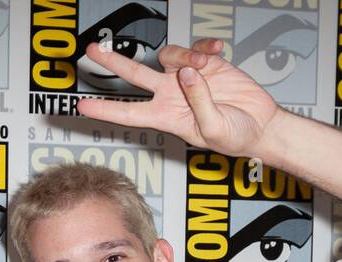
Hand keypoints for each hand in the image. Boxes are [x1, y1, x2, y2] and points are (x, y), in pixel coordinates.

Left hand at [78, 38, 280, 158]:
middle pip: (134, 75)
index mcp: (166, 117)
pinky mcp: (206, 63)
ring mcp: (187, 77)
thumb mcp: (214, 129)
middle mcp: (170, 95)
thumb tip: (188, 72)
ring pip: (169, 55)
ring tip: (205, 63)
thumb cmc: (235, 137)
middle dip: (112, 62)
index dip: (104, 110)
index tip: (81, 106)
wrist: (260, 125)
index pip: (128, 113)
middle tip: (93, 48)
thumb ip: (199, 102)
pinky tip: (217, 52)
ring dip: (185, 54)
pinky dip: (205, 45)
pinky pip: (196, 46)